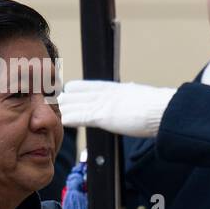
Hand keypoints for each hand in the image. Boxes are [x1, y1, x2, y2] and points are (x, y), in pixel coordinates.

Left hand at [58, 80, 175, 137]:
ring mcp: (102, 104)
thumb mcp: (136, 96)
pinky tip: (61, 121)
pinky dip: (69, 118)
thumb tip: (131, 90)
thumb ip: (128, 95)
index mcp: (110, 88)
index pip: (79, 87)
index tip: (58, 101)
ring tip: (48, 117)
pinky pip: (80, 116)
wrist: (163, 110)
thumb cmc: (155, 106)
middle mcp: (103, 93)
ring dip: (61, 111)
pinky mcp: (104, 115)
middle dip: (59, 102)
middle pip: (71, 94)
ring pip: (72, 104)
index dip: (68, 94)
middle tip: (46, 109)